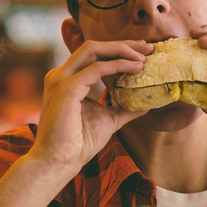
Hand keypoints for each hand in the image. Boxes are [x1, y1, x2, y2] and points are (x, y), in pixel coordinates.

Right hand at [29, 40, 152, 173]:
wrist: (59, 162)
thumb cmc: (78, 144)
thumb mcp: (108, 120)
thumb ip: (124, 108)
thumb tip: (145, 103)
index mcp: (67, 80)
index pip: (94, 55)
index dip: (119, 50)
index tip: (142, 53)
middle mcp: (61, 75)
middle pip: (94, 47)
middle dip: (123, 44)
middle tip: (148, 48)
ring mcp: (61, 79)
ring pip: (93, 50)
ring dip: (121, 50)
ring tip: (144, 57)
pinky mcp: (66, 88)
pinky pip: (96, 68)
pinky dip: (118, 65)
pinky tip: (135, 68)